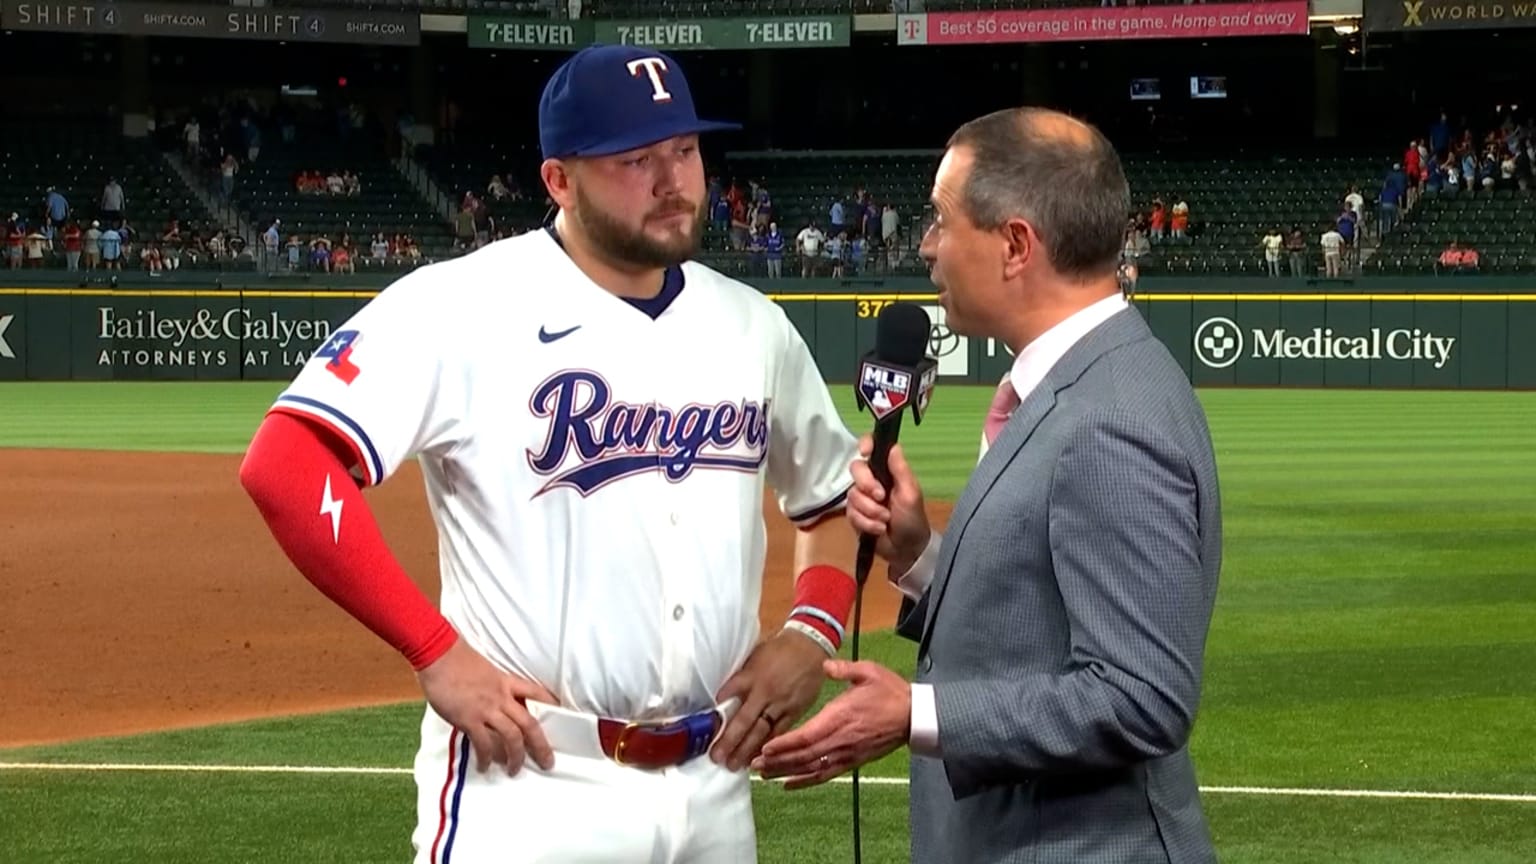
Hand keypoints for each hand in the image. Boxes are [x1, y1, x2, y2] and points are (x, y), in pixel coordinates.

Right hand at [416, 638, 559, 775]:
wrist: (439, 654)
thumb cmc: (457, 658)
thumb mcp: (485, 670)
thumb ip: (493, 686)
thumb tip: (493, 702)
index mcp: (506, 682)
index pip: (536, 693)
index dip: (551, 705)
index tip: (561, 716)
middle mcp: (502, 697)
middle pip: (530, 724)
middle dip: (541, 746)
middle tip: (547, 762)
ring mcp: (486, 709)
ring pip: (512, 737)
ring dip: (515, 757)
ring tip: (514, 771)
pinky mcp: (469, 719)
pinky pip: (483, 744)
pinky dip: (486, 758)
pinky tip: (484, 767)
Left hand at [709, 630, 828, 770]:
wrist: (810, 645)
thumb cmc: (779, 649)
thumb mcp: (755, 655)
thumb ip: (741, 675)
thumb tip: (723, 693)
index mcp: (752, 675)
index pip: (730, 693)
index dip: (718, 709)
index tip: (705, 726)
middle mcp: (765, 692)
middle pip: (744, 720)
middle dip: (729, 741)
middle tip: (716, 757)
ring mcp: (780, 704)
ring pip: (761, 731)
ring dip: (746, 750)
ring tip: (733, 766)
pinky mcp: (794, 711)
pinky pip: (779, 732)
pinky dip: (768, 747)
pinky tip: (758, 759)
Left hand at [752, 660, 911, 789]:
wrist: (912, 716)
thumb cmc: (890, 692)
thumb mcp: (869, 671)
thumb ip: (844, 669)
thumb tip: (825, 665)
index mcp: (840, 717)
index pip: (807, 735)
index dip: (785, 744)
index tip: (765, 748)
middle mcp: (840, 739)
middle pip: (804, 756)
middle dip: (778, 761)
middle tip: (754, 764)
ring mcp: (846, 753)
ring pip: (811, 767)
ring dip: (787, 772)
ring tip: (764, 775)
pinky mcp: (852, 761)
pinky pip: (825, 774)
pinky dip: (806, 781)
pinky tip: (788, 784)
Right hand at [846, 435, 929, 575]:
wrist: (906, 549)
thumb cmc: (913, 519)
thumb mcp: (911, 493)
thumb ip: (901, 470)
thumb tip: (893, 446)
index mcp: (887, 471)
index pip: (872, 448)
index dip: (865, 445)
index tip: (865, 452)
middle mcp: (872, 480)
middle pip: (856, 469)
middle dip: (866, 484)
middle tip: (881, 497)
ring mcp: (862, 498)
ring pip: (853, 495)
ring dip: (870, 510)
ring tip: (885, 520)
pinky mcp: (855, 515)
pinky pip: (851, 513)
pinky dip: (866, 523)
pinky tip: (878, 529)